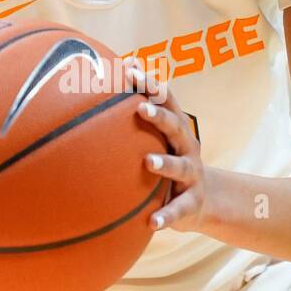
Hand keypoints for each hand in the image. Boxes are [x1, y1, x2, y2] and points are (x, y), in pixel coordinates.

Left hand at [123, 58, 209, 232]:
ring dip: (165, 163)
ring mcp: (192, 175)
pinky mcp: (192, 203)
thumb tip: (87, 99)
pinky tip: (152, 222)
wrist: (203, 202)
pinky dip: (166, 216)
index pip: (165, 99)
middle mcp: (187, 147)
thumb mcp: (157, 143)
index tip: (129, 68)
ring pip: (180, 166)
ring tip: (148, 162)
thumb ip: (131, 125)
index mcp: (177, 129)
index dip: (150, 83)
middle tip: (139, 107)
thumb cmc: (168, 164)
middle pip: (176, 126)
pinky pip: (178, 210)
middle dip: (159, 115)